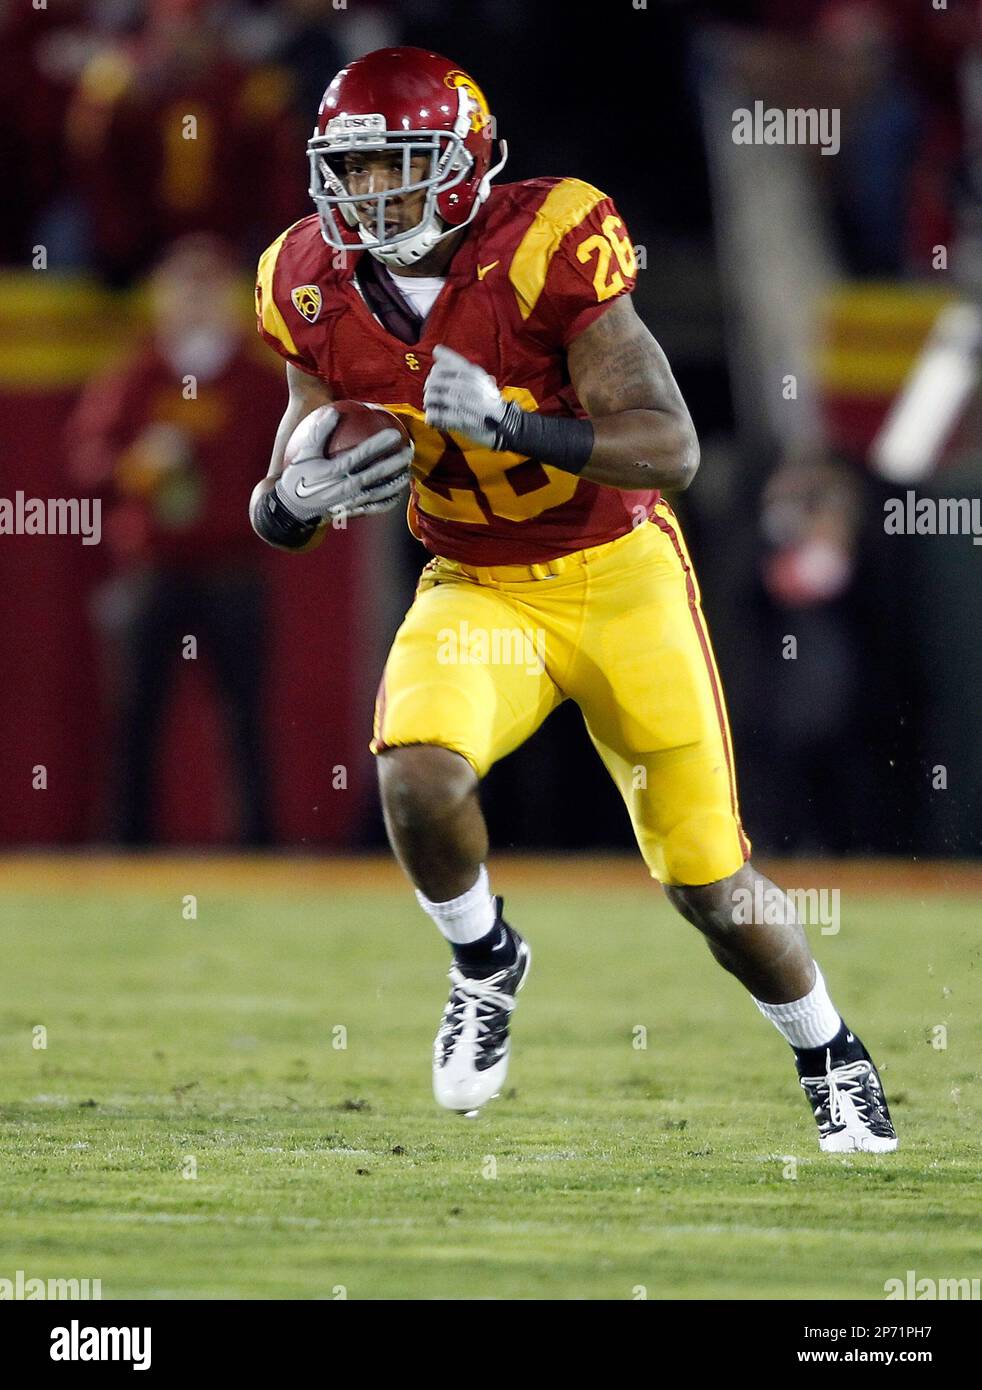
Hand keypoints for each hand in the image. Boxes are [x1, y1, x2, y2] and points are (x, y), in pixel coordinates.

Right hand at [275, 406, 412, 522]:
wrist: (291, 510)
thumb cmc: (297, 477)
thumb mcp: (303, 452)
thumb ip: (319, 431)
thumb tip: (335, 411)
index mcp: (333, 471)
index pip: (361, 455)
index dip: (379, 444)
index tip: (394, 434)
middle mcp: (345, 487)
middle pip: (376, 474)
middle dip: (396, 462)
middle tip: (409, 450)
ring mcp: (350, 501)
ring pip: (379, 492)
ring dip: (396, 482)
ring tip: (408, 471)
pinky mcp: (352, 511)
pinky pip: (374, 507)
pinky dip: (388, 501)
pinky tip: (398, 493)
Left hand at [423, 344, 508, 447]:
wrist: (504, 423)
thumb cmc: (488, 400)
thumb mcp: (478, 378)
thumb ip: (458, 364)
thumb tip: (437, 350)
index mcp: (473, 373)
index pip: (445, 365)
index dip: (435, 372)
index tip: (433, 377)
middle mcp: (470, 386)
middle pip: (437, 381)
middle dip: (429, 388)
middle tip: (429, 393)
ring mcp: (466, 403)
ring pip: (437, 398)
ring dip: (429, 402)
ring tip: (430, 404)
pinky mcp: (463, 420)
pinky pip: (440, 415)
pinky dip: (432, 416)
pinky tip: (432, 416)